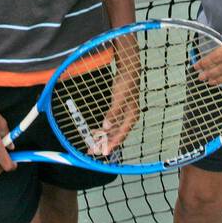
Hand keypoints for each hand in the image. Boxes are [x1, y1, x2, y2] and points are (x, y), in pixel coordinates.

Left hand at [92, 34, 139, 155]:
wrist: (129, 70)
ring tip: (90, 145)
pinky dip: (102, 129)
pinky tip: (93, 132)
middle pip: (115, 135)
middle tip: (92, 152)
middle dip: (104, 144)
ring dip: (101, 138)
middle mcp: (128, 118)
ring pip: (111, 131)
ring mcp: (123, 115)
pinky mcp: (118, 110)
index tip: (103, 153)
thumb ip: (113, 112)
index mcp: (131, 117)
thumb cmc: (126, 83)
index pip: (121, 135)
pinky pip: (109, 124)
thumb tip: (106, 126)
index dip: (112, 144)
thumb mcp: (119, 98)